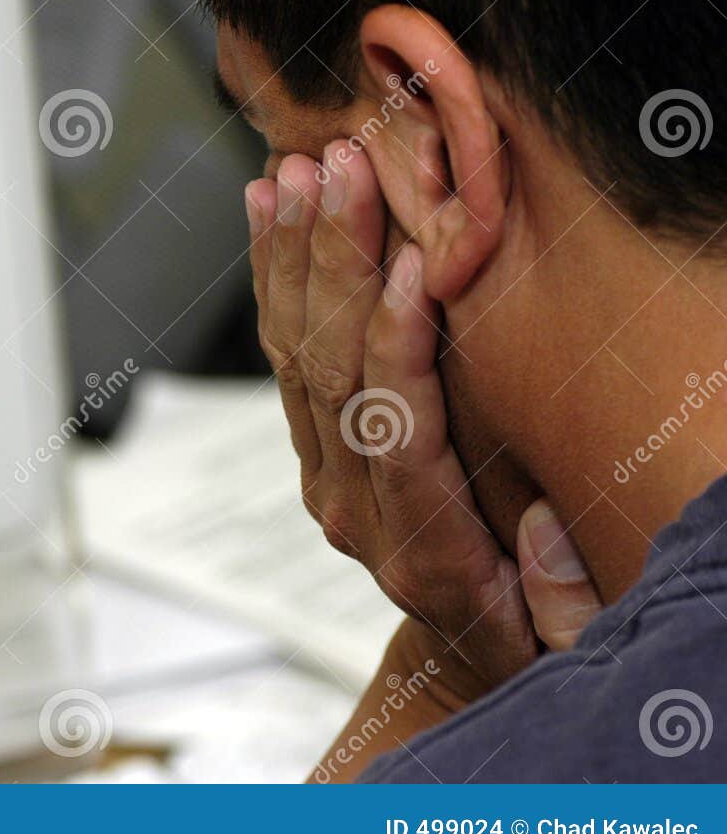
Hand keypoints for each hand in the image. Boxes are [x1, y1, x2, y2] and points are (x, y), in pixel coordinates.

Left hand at [244, 143, 592, 692]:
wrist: (462, 660)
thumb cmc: (527, 639)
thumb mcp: (562, 636)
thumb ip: (556, 594)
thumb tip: (542, 528)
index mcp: (420, 549)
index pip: (393, 428)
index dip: (397, 346)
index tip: (409, 265)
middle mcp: (354, 509)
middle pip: (329, 372)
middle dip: (332, 264)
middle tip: (338, 174)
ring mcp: (324, 476)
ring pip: (293, 354)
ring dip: (293, 256)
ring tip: (292, 173)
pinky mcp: (315, 452)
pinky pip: (285, 357)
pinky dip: (277, 279)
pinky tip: (270, 213)